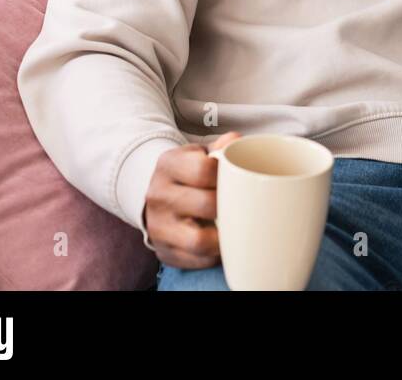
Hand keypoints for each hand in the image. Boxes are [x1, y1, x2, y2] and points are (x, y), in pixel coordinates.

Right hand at [143, 131, 241, 268]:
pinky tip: (223, 242)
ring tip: (236, 227)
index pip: (203, 170)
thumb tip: (236, 141)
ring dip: (225, 237)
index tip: (238, 178)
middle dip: (231, 206)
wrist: (158, 195)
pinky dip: (216, 255)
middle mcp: (158, 196)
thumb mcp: (200, 153)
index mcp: (168, 165)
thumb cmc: (189, 173)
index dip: (228, 175)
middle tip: (243, 204)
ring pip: (200, 240)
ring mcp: (158, 226)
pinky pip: (197, 260)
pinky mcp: (164, 251)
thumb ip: (221, 147)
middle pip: (206, 205)